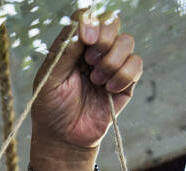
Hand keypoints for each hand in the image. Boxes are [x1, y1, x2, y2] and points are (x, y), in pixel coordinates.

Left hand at [31, 11, 143, 154]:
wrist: (64, 138)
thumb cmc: (52, 109)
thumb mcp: (49, 79)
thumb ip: (64, 52)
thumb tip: (83, 29)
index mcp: (73, 46)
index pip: (87, 17)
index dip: (90, 21)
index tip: (86, 40)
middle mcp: (94, 50)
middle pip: (111, 21)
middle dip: (104, 39)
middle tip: (90, 61)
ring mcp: (111, 64)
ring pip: (126, 41)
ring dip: (111, 61)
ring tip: (96, 81)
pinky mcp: (126, 81)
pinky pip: (136, 64)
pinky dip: (123, 75)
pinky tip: (109, 89)